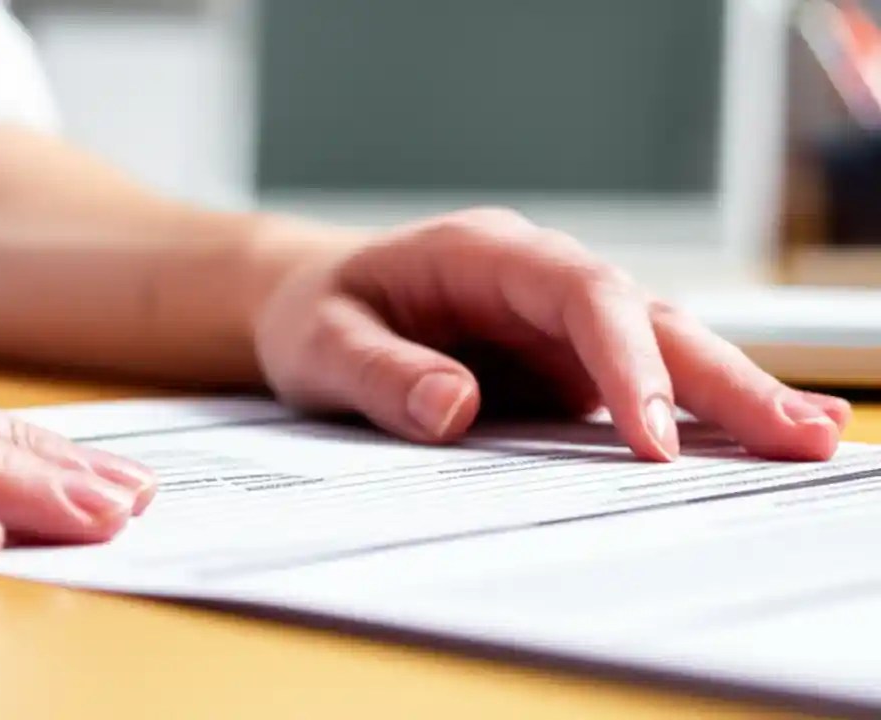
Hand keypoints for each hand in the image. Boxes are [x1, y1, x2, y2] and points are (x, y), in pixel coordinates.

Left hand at [256, 208, 850, 460]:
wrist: (310, 305)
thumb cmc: (316, 313)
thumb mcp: (322, 343)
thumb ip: (382, 374)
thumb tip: (458, 410)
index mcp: (483, 253)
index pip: (580, 293)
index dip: (625, 359)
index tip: (651, 435)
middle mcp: (537, 280)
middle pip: (646, 316)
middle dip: (721, 375)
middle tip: (797, 434)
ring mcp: (556, 323)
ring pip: (660, 348)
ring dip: (730, 394)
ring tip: (808, 440)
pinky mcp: (561, 364)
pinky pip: (633, 387)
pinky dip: (691, 417)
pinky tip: (751, 444)